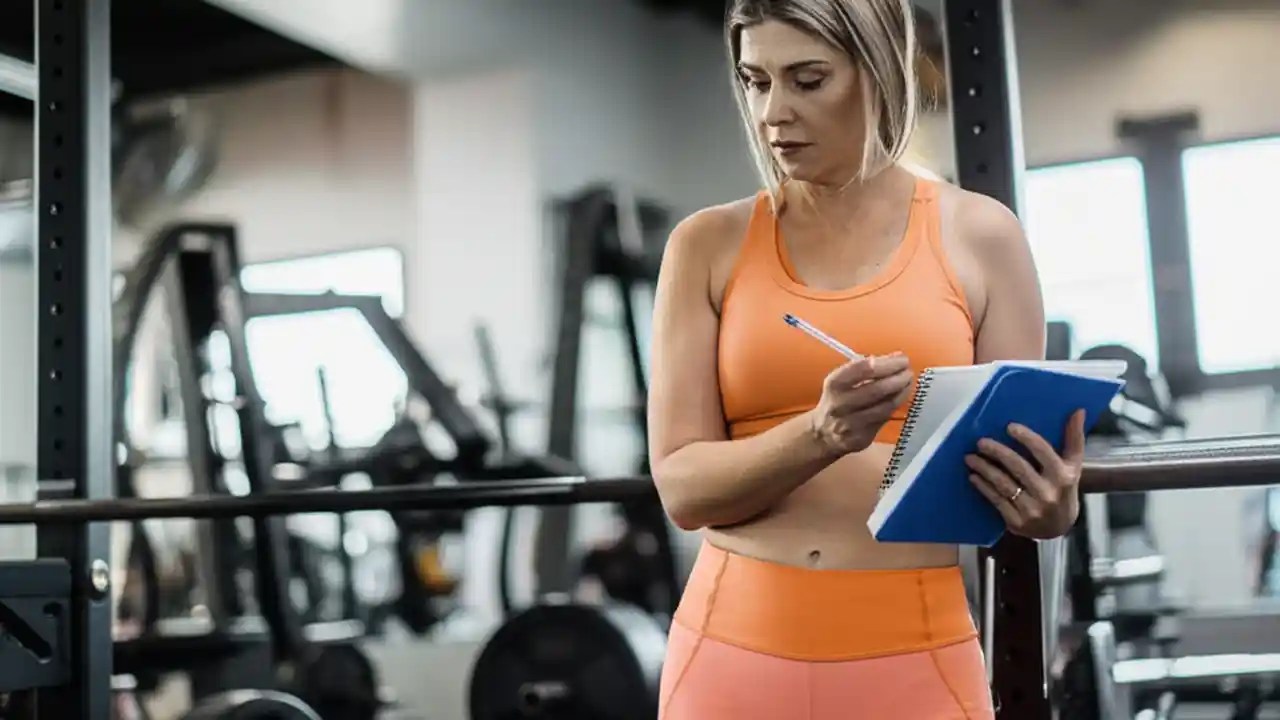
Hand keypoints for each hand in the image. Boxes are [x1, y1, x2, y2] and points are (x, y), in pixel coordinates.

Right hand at [809, 353, 914, 457]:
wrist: (822, 434)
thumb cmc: (837, 400)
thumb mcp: (840, 381)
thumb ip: (863, 370)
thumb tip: (894, 360)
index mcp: (834, 384)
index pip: (864, 369)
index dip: (888, 363)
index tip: (901, 359)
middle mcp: (841, 404)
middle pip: (877, 389)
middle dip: (898, 377)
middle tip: (908, 371)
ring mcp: (851, 423)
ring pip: (885, 406)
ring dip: (902, 392)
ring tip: (908, 382)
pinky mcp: (862, 437)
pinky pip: (885, 418)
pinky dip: (896, 405)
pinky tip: (901, 397)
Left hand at [966, 409, 1086, 538]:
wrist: (1059, 528)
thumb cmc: (1063, 490)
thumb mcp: (1073, 466)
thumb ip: (1074, 439)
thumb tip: (1078, 411)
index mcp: (1063, 477)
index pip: (1043, 452)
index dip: (1026, 438)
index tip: (1009, 427)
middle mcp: (1048, 494)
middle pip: (1019, 467)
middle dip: (997, 452)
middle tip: (981, 442)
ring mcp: (1032, 510)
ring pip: (1004, 484)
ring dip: (985, 469)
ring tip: (971, 458)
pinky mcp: (1017, 522)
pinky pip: (997, 501)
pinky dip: (983, 487)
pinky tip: (974, 477)